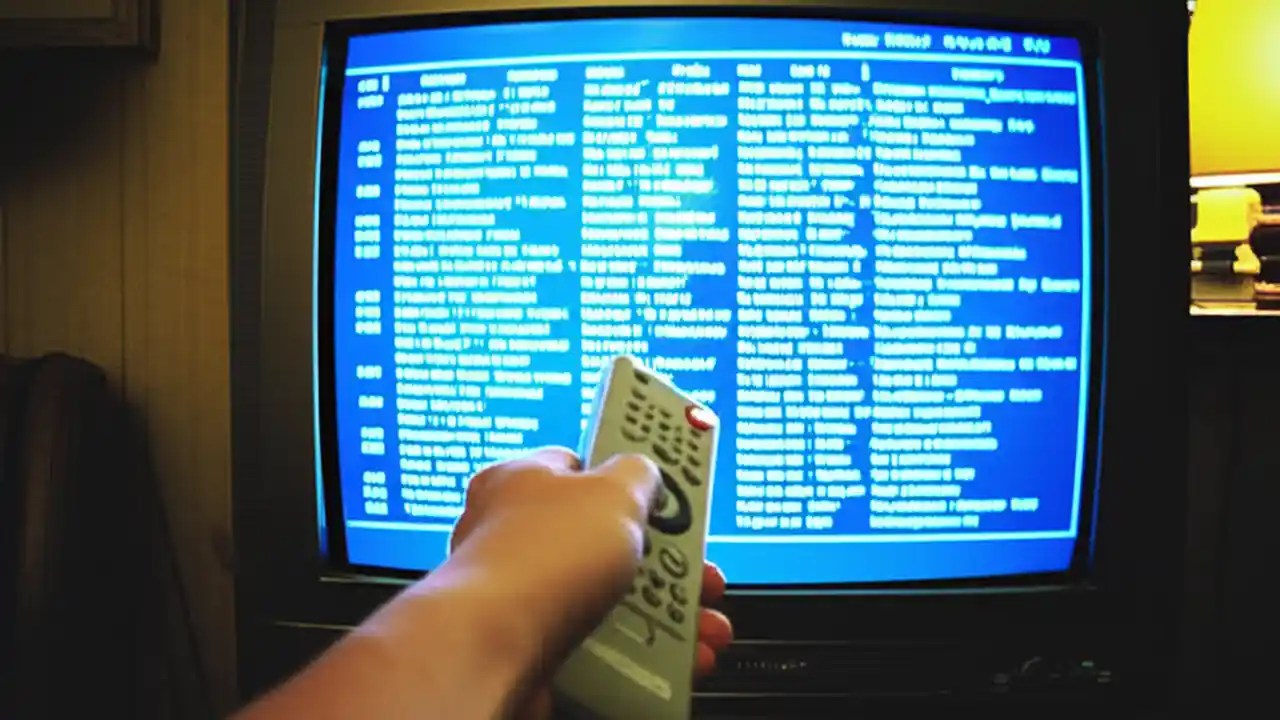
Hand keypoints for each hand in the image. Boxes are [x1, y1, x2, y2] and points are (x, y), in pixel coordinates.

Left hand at [448, 447, 733, 718]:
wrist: (492, 648)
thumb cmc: (542, 557)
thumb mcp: (615, 490)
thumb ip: (638, 473)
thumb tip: (647, 473)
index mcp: (522, 480)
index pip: (583, 467)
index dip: (633, 481)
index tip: (671, 497)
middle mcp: (514, 534)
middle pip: (606, 539)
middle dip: (665, 563)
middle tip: (701, 576)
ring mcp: (521, 593)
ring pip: (608, 598)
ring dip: (665, 614)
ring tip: (704, 630)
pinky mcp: (530, 644)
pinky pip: (598, 643)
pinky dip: (639, 653)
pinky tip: (675, 660)